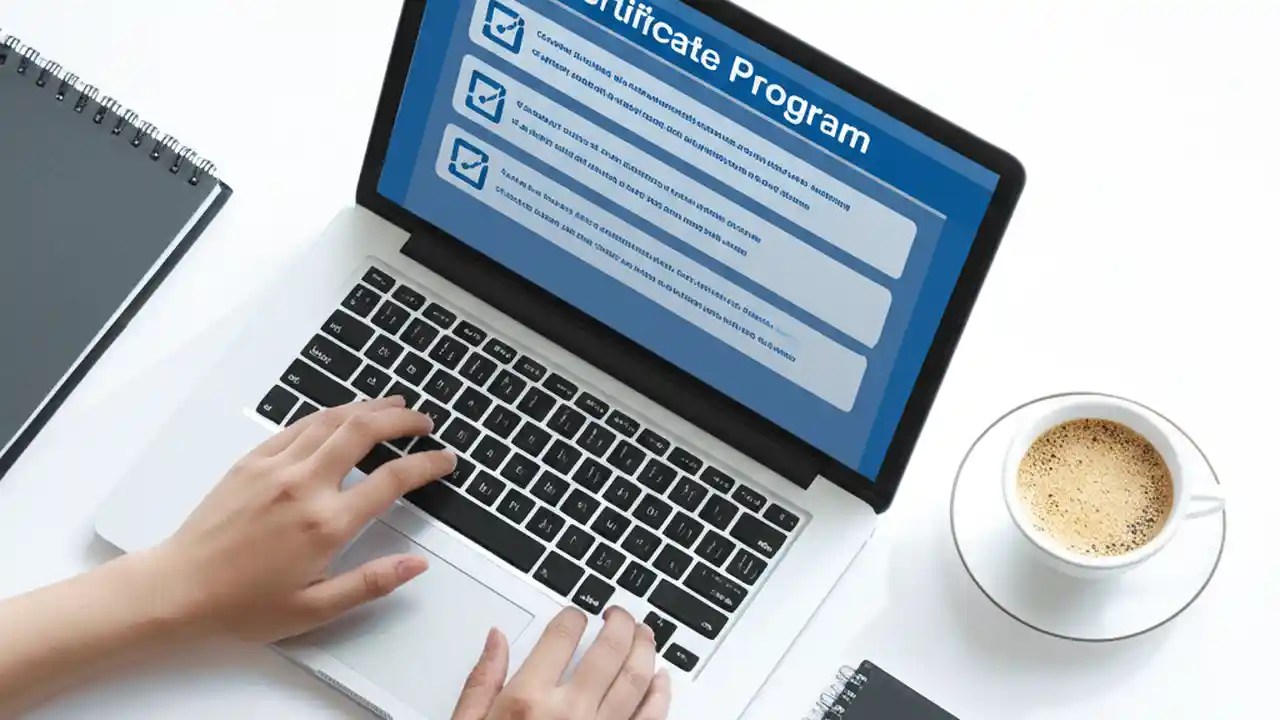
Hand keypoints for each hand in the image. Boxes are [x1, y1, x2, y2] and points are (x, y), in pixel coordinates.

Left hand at [143, 395, 455, 641]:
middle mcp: (304, 485)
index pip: (392, 480)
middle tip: (423, 421)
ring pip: (332, 418)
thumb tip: (416, 565)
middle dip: (402, 419)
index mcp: (326, 524)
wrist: (177, 589)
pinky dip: (329, 414)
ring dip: (368, 407)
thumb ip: (371, 583)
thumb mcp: (315, 609)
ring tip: (392, 404)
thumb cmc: (241, 605)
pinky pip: (299, 425)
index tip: (445, 459)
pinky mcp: (252, 461)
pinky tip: (342, 415)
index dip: (427, 464)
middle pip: (365, 431)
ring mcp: (276, 467)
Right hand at [452, 607, 671, 719]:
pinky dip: (661, 694)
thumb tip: (496, 639)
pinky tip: (660, 681)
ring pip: (638, 677)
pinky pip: (651, 718)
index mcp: (527, 701)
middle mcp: (570, 714)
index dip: (573, 616)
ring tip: (644, 634)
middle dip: (620, 622)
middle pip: (610, 649)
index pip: (562, 635)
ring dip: (645, 648)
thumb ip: (482, 682)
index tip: (576, 615)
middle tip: (620, 614)